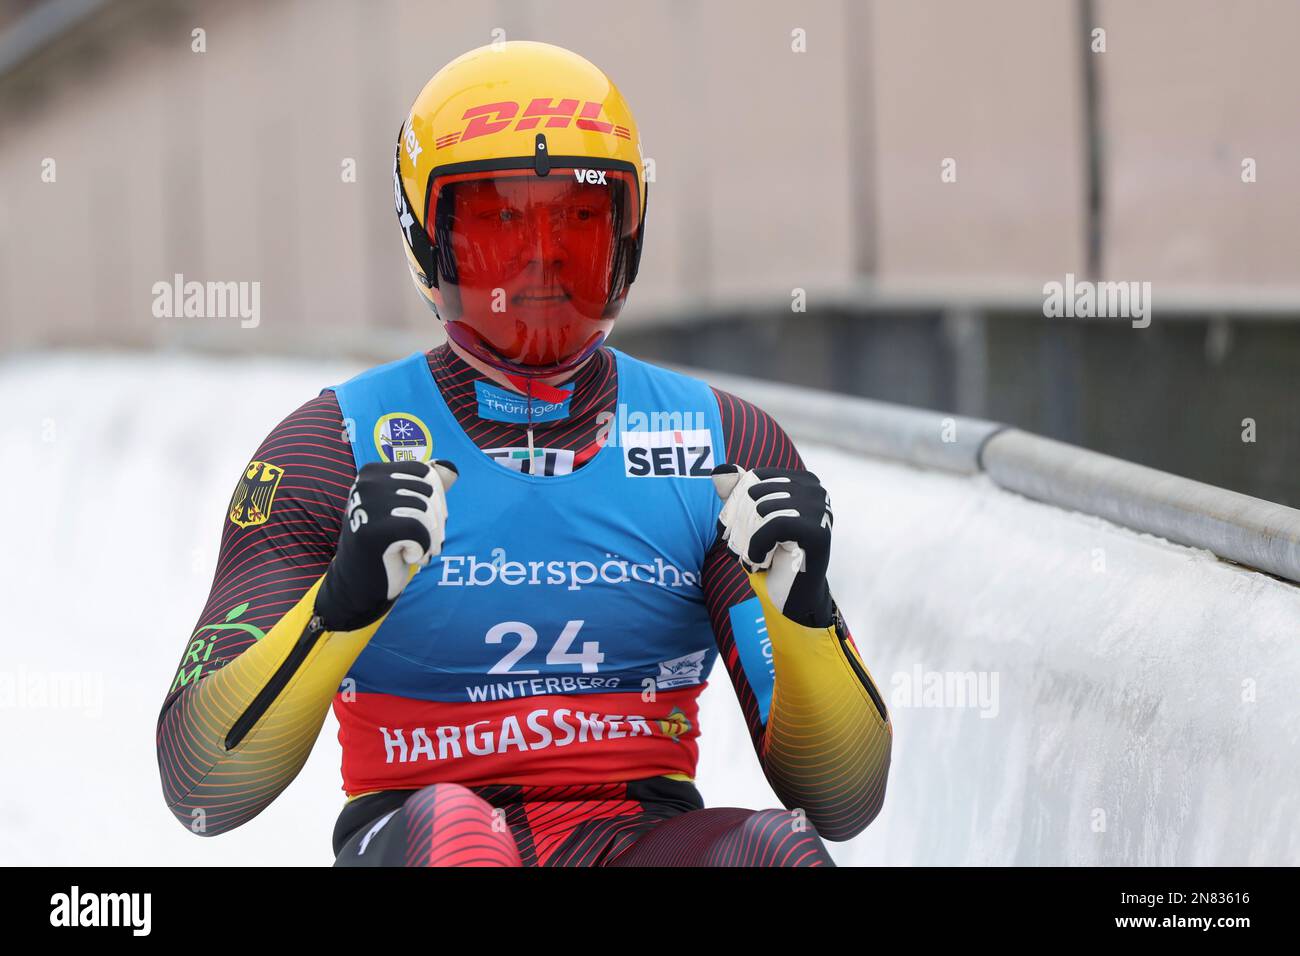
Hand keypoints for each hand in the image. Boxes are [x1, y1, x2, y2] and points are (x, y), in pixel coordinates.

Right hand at [315, 459, 457, 630]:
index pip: (424, 472)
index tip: (427, 521)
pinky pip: (419, 532)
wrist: (359, 583)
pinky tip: (408, 556)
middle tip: (424, 540)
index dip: (436, 499)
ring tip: (416, 550)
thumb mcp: (404, 508)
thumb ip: (427, 486)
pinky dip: (422, 548)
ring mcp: (366, 506)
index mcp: (372, 473)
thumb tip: (451, 467)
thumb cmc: (386, 543)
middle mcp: (366, 483)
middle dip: (435, 520)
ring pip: (426, 512)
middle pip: (428, 491)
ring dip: (429, 538)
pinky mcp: (372, 531)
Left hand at [711, 464, 833, 627]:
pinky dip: (756, 547)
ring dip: (748, 539)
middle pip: (756, 492)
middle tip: (743, 548)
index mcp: (802, 481)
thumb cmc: (771, 556)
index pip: (754, 478)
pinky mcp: (818, 531)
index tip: (733, 531)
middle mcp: (815, 489)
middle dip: (740, 524)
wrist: (791, 597)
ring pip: (762, 508)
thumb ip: (736, 493)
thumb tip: (720, 471)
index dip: (736, 506)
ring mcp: (820, 509)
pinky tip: (758, 561)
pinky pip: (773, 526)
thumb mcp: (749, 520)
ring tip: (754, 557)